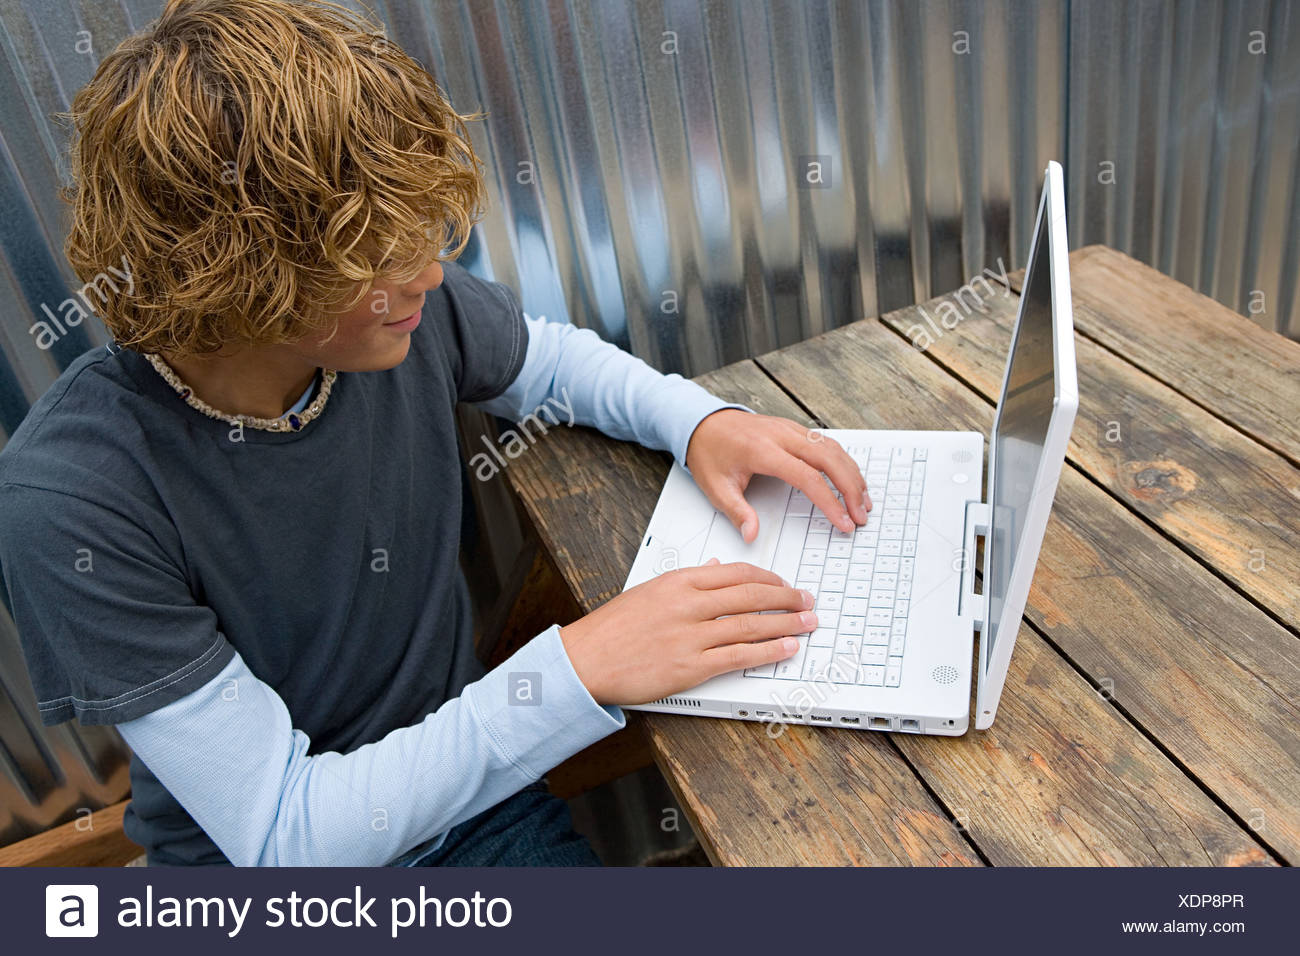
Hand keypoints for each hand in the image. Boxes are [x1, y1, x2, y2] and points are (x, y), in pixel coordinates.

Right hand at [559, 559, 815, 705]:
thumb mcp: (649, 591)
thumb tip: (715, 567)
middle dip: (786, 598)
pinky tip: (786, 648)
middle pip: (751, 596)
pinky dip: (768, 651)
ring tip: (807, 623)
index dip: (769, 579)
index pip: (737, 573)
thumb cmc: (612, 628)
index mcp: (679, 581)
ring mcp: (691, 636)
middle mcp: (688, 604)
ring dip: (786, 623)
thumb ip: (686, 581)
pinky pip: (740, 655)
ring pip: (751, 624)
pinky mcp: (692, 666)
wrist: (586, 661)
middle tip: (807, 601)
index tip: (785, 584)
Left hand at [684, 409, 871, 542]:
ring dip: (853, 474)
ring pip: (833, 448)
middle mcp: (781, 435)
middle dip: (851, 489)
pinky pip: (827, 443)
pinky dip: (844, 461)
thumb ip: (737, 512)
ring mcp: (790, 429)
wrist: (704, 422)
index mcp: (763, 450)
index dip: (830, 502)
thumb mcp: (716, 487)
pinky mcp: (794, 429)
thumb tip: (752, 535)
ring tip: (864, 501)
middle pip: (829, 459)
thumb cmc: (710, 453)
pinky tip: (851, 479)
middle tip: (861, 516)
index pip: (807, 477)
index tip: (843, 522)